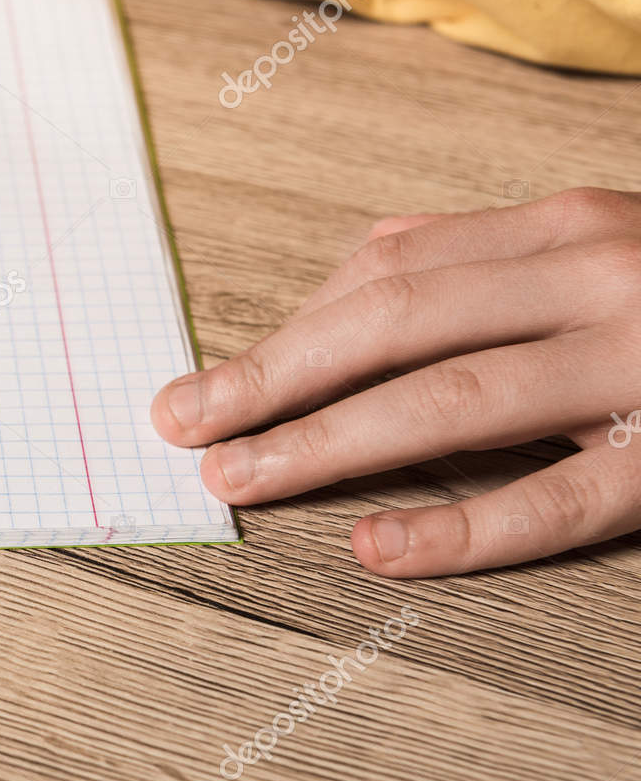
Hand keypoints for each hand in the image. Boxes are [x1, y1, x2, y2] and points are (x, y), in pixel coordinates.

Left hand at [152, 188, 640, 576]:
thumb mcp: (584, 252)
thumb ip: (473, 271)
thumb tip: (322, 319)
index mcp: (560, 226)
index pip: (385, 275)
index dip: (282, 335)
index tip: (207, 386)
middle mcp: (595, 275)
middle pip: (392, 325)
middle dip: (272, 381)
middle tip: (184, 430)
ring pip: (453, 402)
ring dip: (326, 444)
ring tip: (239, 479)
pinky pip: (558, 499)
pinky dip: (461, 529)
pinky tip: (379, 553)